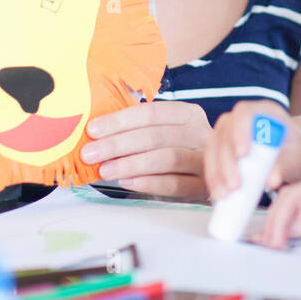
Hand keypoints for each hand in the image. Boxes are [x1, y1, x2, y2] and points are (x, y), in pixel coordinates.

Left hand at [80, 101, 211, 199]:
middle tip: (91, 153)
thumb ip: (137, 128)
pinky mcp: (203, 186)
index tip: (93, 129)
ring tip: (106, 170)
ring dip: (131, 164)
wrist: (209, 175)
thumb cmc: (175, 149)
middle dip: (118, 144)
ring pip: (167, 159)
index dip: (120, 120)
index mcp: (188, 114)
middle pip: (156, 135)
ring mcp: (205, 160)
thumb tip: (96, 132)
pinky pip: (175, 184)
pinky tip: (127, 182)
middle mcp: (200, 134)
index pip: (152, 112)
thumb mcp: (162, 132)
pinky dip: (148, 183)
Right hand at [204, 99, 298, 200]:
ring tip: (224, 194)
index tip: (242, 154)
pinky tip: (219, 194)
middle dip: (226, 162)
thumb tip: (271, 181)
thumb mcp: (294, 155)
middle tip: (234, 185)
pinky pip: (212, 161)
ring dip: (216, 172)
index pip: (244, 113)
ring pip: (213, 148)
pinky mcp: (221, 147)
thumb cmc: (294, 149)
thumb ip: (284, 164)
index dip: (239, 131)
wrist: (290, 152)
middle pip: (225, 133)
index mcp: (262, 110)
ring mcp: (228, 131)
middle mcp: (240, 118)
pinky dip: (214, 178)